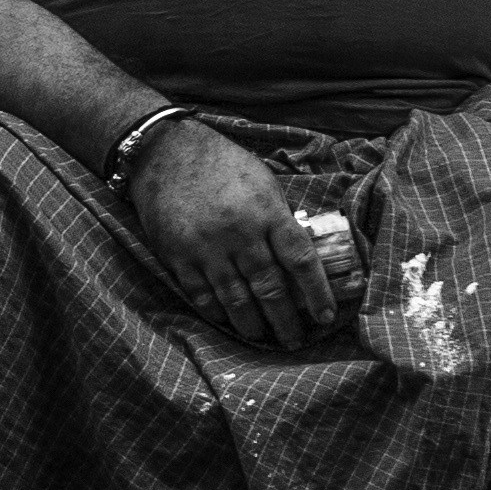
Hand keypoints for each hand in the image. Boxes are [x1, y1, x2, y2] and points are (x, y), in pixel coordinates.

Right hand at [128, 118, 341, 348]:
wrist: (164, 150)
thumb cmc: (221, 162)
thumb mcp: (262, 180)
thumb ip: (279, 217)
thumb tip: (297, 256)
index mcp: (265, 210)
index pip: (300, 259)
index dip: (317, 291)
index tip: (326, 315)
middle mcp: (239, 232)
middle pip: (270, 288)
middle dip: (286, 320)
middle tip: (295, 339)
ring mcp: (207, 247)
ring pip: (237, 300)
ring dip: (253, 325)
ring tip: (263, 336)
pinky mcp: (178, 256)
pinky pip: (202, 297)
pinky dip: (218, 313)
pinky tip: (228, 321)